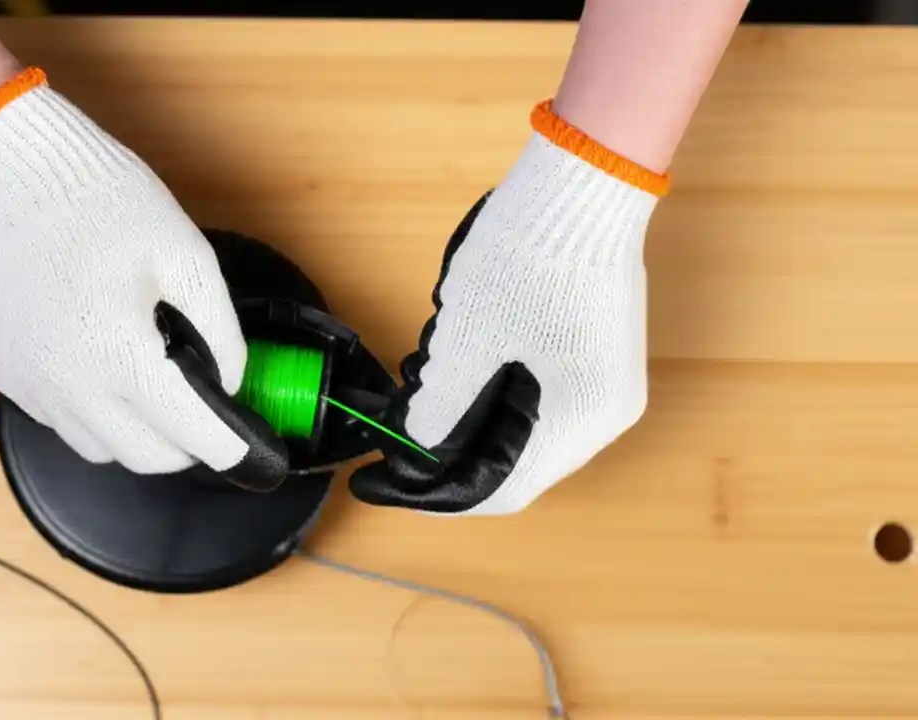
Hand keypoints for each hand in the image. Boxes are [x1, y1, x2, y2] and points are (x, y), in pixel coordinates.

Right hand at [0, 70, 285, 488]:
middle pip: (143, 458)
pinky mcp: (3, 372)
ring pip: (96, 447)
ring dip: (132, 434)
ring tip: (148, 387)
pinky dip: (87, 410)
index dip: (229, 449)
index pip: (189, 435)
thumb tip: (229, 381)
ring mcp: (30, 383)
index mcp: (124, 356)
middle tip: (200, 413)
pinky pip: (55, 418)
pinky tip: (97, 363)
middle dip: (183, 445)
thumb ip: (220, 330)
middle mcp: (71, 385)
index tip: (248, 452)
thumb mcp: (189, 258)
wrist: (15, 174)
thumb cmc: (106, 205)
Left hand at [350, 103, 665, 513]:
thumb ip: (439, 404)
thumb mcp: (467, 341)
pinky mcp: (592, 352)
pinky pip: (533, 396)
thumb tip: (414, 443)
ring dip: (464, 418)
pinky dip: (487, 392)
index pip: (502, 489)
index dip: (435, 495)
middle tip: (391, 436)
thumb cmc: (526, 262)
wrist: (580, 183)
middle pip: (513, 462)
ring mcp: (602, 380)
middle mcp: (602, 412)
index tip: (382, 482)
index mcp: (580, 420)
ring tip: (413, 392)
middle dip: (446, 451)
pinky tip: (449, 368)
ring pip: (521, 428)